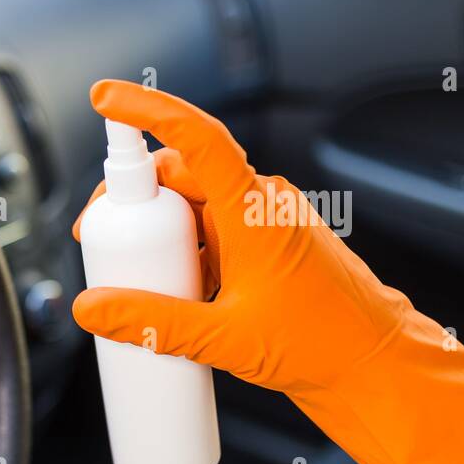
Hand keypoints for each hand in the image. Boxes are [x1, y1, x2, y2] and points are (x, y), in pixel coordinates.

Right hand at [71, 79, 463, 463]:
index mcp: (254, 209)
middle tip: (96, 242)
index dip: (147, 109)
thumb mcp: (221, 339)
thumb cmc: (317, 345)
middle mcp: (259, 203)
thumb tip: (91, 308)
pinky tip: (166, 289)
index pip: (196, 137)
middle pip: (177, 174)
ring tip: (132, 282)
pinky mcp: (261, 245)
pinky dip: (178, 249)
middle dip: (129, 200)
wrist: (372, 366)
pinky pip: (207, 230)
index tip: (105, 98)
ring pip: (189, 205)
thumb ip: (150, 323)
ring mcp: (262, 222)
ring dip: (154, 232)